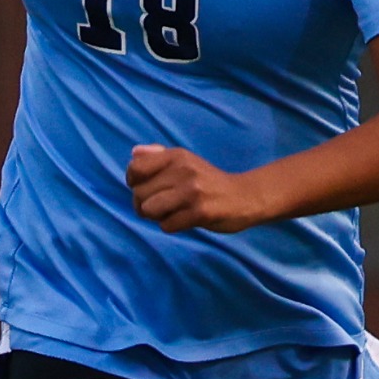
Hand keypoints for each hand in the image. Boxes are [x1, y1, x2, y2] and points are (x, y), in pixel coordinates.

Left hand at [127, 145, 265, 233]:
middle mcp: (183, 170)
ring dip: (156, 216)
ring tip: (170, 212)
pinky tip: (184, 219)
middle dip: (144, 205)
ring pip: (149, 210)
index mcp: (177, 156)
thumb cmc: (209, 181)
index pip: (135, 168)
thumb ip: (159, 156)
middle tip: (160, 206)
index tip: (145, 188)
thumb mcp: (186, 161)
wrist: (245, 196)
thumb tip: (134, 152)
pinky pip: (166, 225)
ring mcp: (192, 192)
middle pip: (139, 194)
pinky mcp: (200, 212)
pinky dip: (172, 226)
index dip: (133, 182)